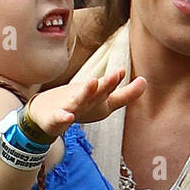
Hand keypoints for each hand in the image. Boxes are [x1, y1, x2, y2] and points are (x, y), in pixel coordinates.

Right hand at [27, 70, 146, 138]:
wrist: (44, 112)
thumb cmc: (78, 104)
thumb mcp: (104, 101)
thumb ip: (124, 94)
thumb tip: (144, 81)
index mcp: (97, 97)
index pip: (111, 91)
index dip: (117, 83)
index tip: (122, 72)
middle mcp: (85, 99)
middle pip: (97, 92)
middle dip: (106, 84)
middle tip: (116, 74)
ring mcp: (69, 107)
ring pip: (79, 100)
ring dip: (86, 92)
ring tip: (92, 82)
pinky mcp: (56, 118)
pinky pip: (60, 118)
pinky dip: (63, 117)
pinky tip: (69, 117)